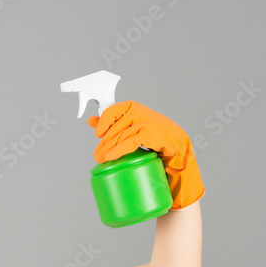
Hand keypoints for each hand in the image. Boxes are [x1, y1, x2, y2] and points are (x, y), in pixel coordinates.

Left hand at [88, 101, 203, 209]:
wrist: (174, 140)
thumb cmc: (150, 131)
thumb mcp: (130, 122)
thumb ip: (112, 120)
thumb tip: (91, 121)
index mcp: (131, 106)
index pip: (110, 111)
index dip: (102, 123)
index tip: (98, 134)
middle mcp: (136, 111)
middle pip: (113, 129)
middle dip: (103, 144)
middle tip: (97, 156)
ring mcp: (142, 122)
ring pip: (118, 137)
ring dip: (107, 150)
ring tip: (102, 160)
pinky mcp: (147, 134)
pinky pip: (128, 143)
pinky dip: (117, 151)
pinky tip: (110, 157)